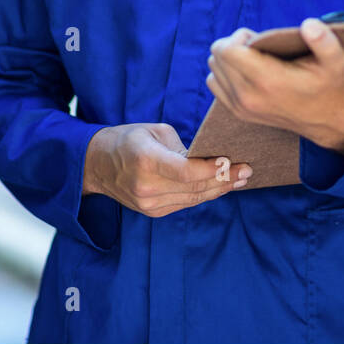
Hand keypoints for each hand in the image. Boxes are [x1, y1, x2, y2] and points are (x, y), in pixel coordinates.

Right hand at [81, 123, 251, 216]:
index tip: (233, 162)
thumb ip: (183, 147)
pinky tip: (221, 186)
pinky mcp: (153, 212)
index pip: (186, 171)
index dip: (212, 169)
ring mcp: (149, 204)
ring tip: (241, 179)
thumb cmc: (127, 139)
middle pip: (194, 187)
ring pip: (194, 198)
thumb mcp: (154, 131)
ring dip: (220, 189)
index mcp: (146, 160)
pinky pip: (186, 203)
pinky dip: (205, 195)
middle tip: (247, 170)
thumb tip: (211, 159)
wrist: (96, 164)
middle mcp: (147, 186)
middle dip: (224, 179)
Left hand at [206, 17, 343, 158]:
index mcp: (267, 80)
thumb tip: (309, 24)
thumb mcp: (336, 61)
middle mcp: (248, 96)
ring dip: (229, 59)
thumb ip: (325, 41)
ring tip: (253, 60)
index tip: (258, 39)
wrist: (326, 119)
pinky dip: (225, 73)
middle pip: (217, 57)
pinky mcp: (238, 113)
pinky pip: (214, 84)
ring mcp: (241, 107)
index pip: (225, 50)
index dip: (239, 37)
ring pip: (213, 69)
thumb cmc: (329, 84)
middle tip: (258, 47)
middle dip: (234, 45)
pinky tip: (247, 72)